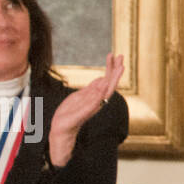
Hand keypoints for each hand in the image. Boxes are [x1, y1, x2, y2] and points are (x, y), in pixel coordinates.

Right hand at [48, 53, 123, 167]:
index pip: (111, 86)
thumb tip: (103, 89)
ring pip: (103, 80)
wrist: (63, 129)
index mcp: (99, 102)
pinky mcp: (84, 96)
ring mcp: (92, 96)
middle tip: (120, 55)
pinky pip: (95, 85)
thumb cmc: (71, 123)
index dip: (116, 76)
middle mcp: (98, 98)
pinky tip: (103, 74)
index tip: (121, 65)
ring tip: (113, 57)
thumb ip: (92, 101)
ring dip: (109, 69)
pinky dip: (100, 78)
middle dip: (115, 67)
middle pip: (109, 80)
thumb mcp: (81, 112)